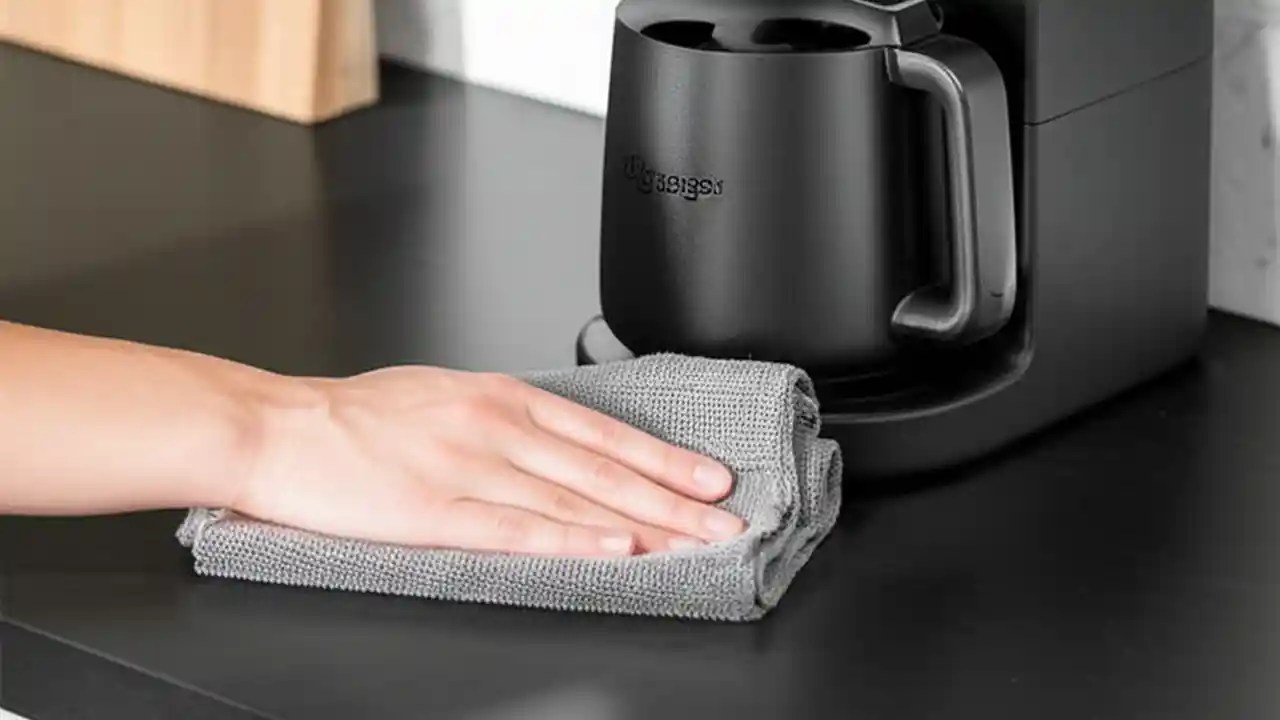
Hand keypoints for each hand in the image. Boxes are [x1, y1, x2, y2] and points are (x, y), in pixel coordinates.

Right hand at [232, 366, 746, 556]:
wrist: (279, 428)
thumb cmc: (354, 416)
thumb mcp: (444, 396)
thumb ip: (504, 417)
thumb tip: (559, 442)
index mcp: (498, 396)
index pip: (601, 432)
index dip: (662, 458)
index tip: (709, 478)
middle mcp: (494, 426)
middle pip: (602, 468)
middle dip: (673, 497)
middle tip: (725, 519)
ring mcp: (468, 468)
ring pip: (574, 498)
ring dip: (643, 522)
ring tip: (694, 542)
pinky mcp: (435, 511)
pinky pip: (518, 527)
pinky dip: (574, 538)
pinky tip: (616, 547)